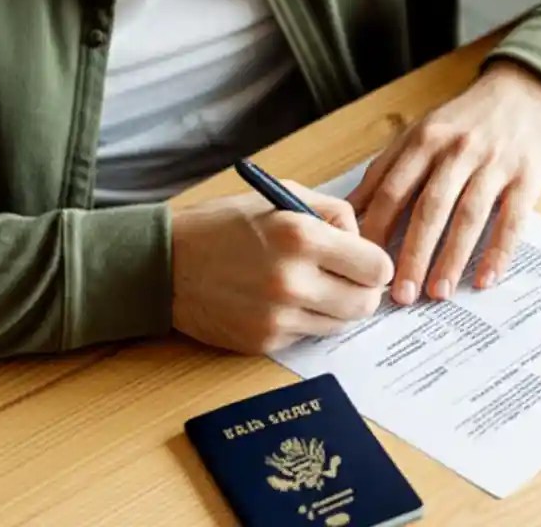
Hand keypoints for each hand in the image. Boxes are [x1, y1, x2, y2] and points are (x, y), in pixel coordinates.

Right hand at [171, 183, 393, 352]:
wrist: (163, 264)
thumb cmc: (224, 225)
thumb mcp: (280, 197)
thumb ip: (333, 213)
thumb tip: (366, 240)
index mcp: (301, 236)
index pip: (377, 267)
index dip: (375, 264)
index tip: (365, 261)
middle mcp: (292, 281)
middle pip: (365, 304)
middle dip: (362, 290)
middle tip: (346, 279)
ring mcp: (278, 317)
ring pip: (340, 324)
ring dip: (334, 308)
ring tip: (309, 286)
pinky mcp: (264, 343)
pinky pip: (307, 336)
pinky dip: (303, 321)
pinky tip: (279, 301)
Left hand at [347, 61, 540, 303]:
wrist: (524, 92)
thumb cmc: (464, 120)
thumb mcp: (421, 132)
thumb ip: (387, 170)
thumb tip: (350, 213)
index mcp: (425, 140)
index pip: (394, 190)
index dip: (377, 229)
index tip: (363, 264)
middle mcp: (458, 151)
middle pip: (429, 208)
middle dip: (412, 254)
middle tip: (399, 294)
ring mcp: (495, 163)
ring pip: (469, 216)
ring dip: (451, 258)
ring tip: (437, 293)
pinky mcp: (527, 176)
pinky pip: (512, 220)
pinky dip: (498, 252)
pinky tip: (485, 279)